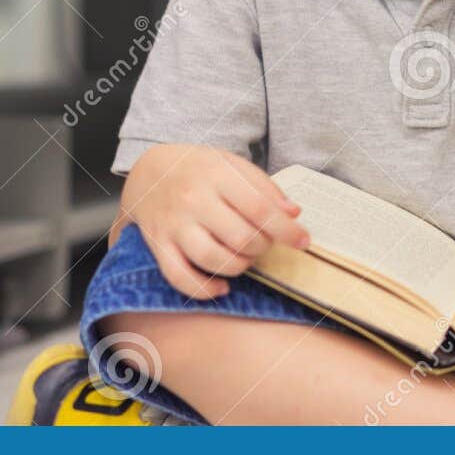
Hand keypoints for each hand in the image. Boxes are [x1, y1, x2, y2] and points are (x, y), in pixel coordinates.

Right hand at [122, 143, 309, 299]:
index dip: (286, 229)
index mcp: (217, 175)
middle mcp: (193, 200)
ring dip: (240, 266)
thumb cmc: (200, 169)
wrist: (151, 170)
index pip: (259, 208)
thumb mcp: (234, 164)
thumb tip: (293, 214)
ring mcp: (174, 225)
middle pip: (240, 237)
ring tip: (245, 257)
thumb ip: (265, 188)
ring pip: (214, 259)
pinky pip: (180, 277)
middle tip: (264, 242)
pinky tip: (222, 287)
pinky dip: (204, 290)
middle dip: (263, 247)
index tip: (303, 241)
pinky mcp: (159, 245)